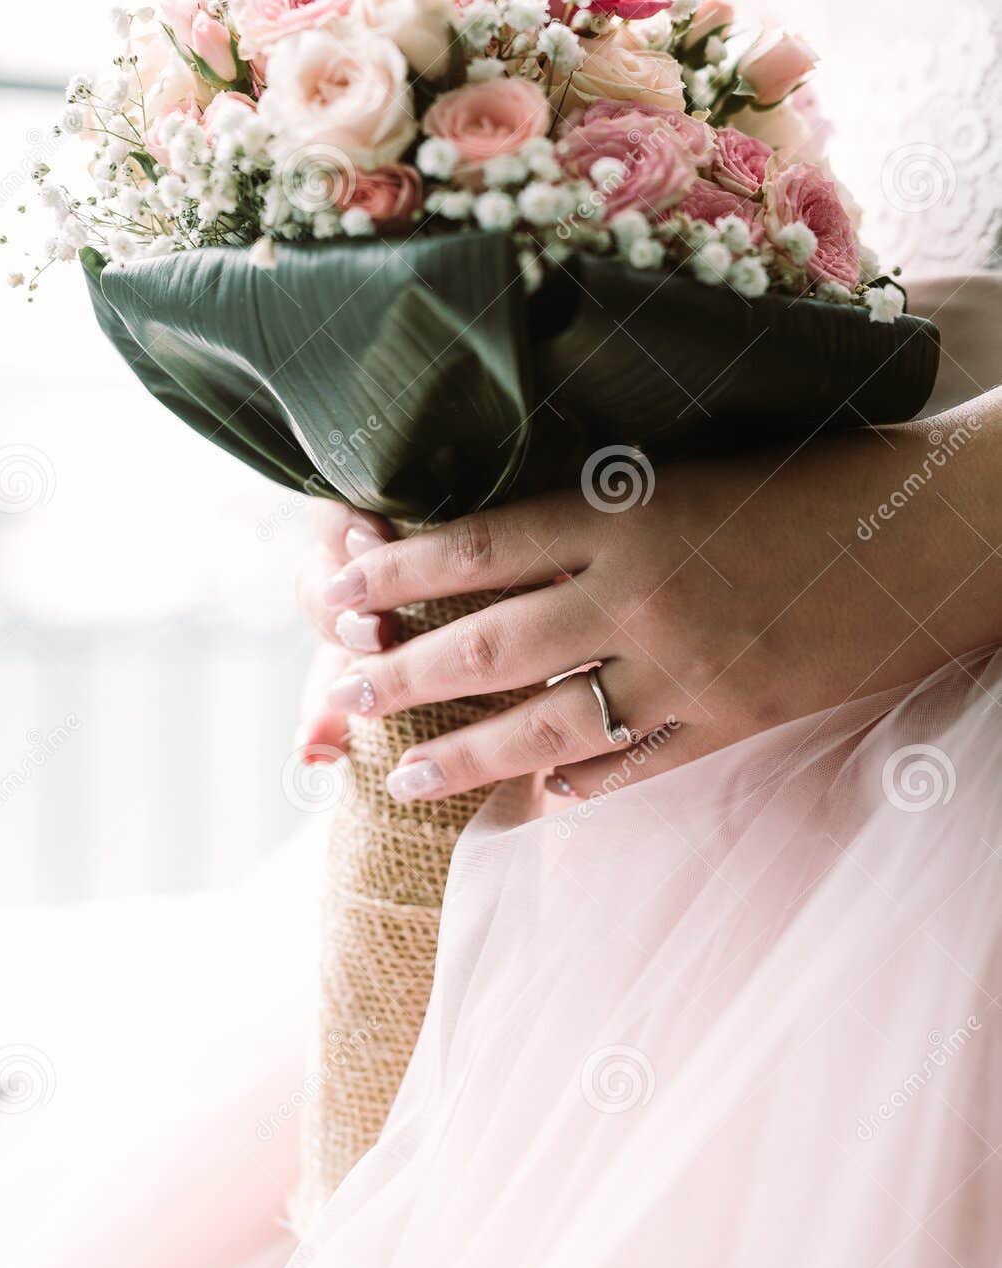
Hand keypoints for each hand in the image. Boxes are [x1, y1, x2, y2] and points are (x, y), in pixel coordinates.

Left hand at [311, 395, 1001, 800]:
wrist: (933, 527)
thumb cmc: (816, 476)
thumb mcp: (695, 470)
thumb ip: (604, 508)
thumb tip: (500, 550)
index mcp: (628, 510)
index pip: (479, 547)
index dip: (395, 574)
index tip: (334, 595)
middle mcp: (641, 592)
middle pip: (491, 644)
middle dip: (402, 678)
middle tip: (338, 700)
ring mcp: (687, 667)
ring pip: (548, 723)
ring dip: (468, 757)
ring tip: (403, 782)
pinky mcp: (735, 719)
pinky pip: (637, 764)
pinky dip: (582, 783)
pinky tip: (540, 797)